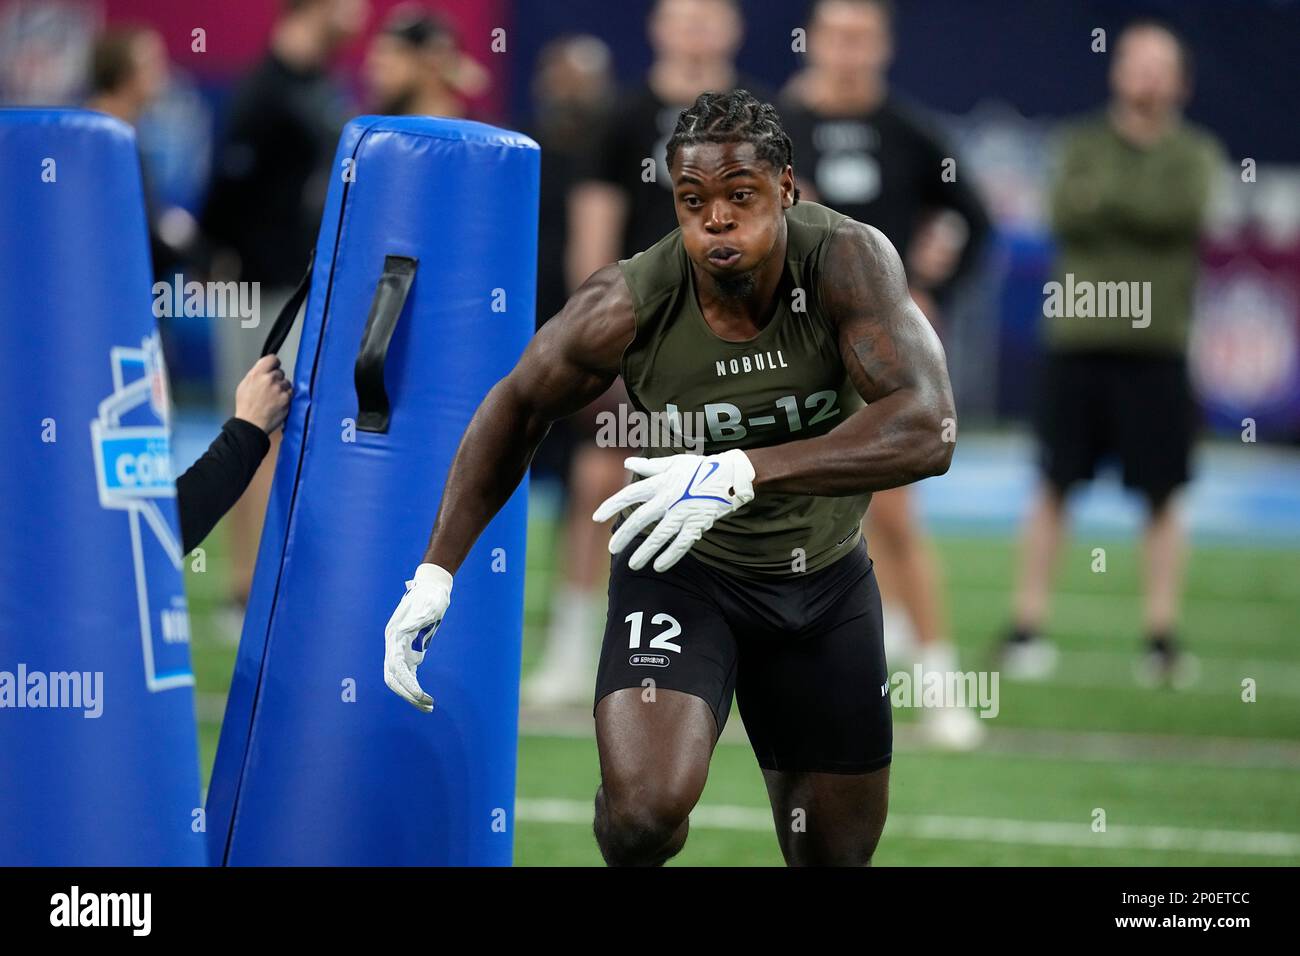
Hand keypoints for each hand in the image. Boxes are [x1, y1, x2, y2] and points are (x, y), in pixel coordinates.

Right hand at [234, 354, 291, 433]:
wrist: (251, 424)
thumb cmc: (246, 406)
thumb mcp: (244, 385)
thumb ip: (256, 374)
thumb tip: (265, 369)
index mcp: (257, 374)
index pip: (272, 359)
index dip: (274, 364)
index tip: (274, 368)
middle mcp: (269, 379)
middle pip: (280, 372)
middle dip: (277, 379)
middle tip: (270, 389)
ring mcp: (279, 389)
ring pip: (287, 383)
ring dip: (283, 389)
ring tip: (273, 398)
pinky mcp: (287, 398)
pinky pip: (291, 393)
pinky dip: (286, 398)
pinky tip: (278, 404)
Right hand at [383, 564, 452, 712]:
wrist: (432, 588)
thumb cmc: (431, 595)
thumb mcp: (430, 604)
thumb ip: (421, 615)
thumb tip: (407, 628)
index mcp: (395, 634)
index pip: (395, 665)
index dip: (406, 682)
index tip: (420, 694)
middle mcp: (393, 644)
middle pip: (393, 676)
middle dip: (407, 693)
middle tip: (427, 704)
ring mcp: (400, 649)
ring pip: (398, 679)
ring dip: (410, 694)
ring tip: (429, 706)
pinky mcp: (409, 651)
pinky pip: (408, 675)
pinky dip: (414, 687)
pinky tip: (425, 698)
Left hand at [592, 449, 754, 571]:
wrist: (732, 474)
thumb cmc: (701, 468)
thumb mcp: (674, 463)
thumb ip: (650, 467)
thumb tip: (627, 463)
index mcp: (661, 482)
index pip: (630, 494)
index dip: (612, 505)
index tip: (596, 517)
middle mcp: (669, 498)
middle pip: (640, 519)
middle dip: (624, 535)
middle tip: (612, 549)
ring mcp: (684, 512)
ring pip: (659, 535)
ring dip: (645, 551)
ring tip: (633, 565)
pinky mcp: (698, 523)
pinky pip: (682, 543)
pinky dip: (670, 555)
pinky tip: (659, 566)